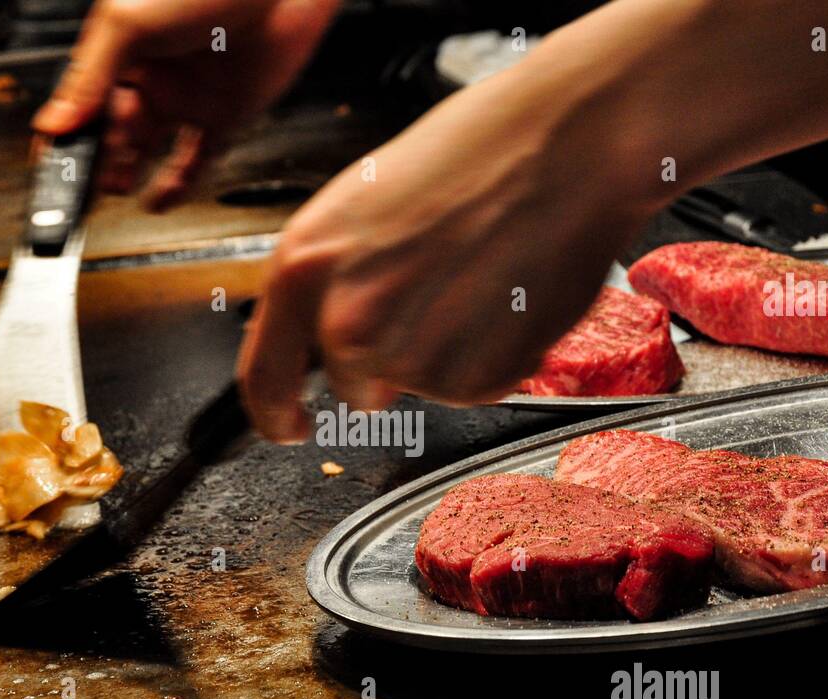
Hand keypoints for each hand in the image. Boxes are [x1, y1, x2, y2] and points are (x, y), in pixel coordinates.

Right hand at [33, 0, 337, 207]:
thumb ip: (89, 76)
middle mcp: (149, 76)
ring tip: (112, 191)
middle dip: (92, 162)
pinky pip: (197, 159)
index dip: (63, 137)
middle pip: (110, 132)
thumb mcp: (128, 25)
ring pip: (147, 149)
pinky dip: (178, 185)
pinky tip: (157, 201)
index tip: (48, 168)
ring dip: (125, 173)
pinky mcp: (225, 114)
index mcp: (117, 51)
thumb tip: (54, 122)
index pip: (80, 104)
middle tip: (76, 192)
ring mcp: (186, 97)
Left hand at [236, 44, 651, 441]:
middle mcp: (346, 321)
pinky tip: (509, 295)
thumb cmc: (473, 153)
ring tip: (481, 278)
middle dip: (386, 368)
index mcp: (304, 267)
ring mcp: (410, 357)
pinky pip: (477, 387)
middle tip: (436, 303)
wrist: (565, 143)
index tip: (289, 426)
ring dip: (450, 352)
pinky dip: (495, 355)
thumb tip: (332, 338)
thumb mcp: (363, 206)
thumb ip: (333, 281)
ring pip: (421, 386)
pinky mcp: (474, 377)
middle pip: (354, 390)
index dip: (274, 414)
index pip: (262, 377)